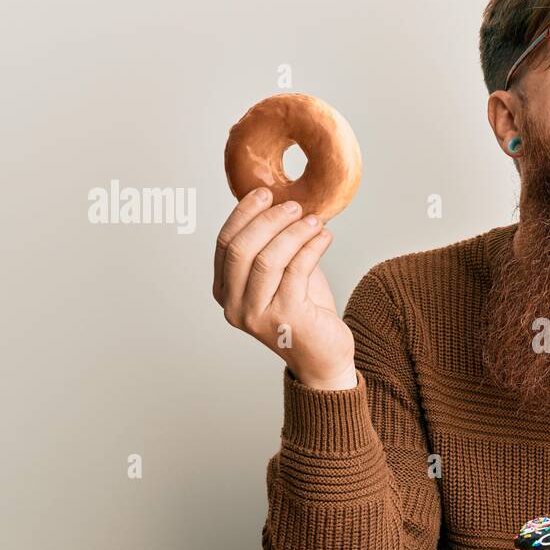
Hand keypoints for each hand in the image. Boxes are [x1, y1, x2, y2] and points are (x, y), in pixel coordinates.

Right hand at [212, 187, 356, 389]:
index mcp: (225, 292)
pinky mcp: (287, 318)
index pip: (225, 243)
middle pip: (241, 249)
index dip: (243, 214)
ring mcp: (257, 315)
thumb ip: (273, 246)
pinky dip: (312, 247)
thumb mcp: (282, 274)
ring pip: (268, 259)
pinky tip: (324, 237)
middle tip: (293, 206)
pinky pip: (296, 270)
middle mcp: (234, 307)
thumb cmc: (304, 311)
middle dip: (268, 220)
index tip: (263, 193)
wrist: (324, 356)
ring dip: (293, 232)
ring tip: (314, 221)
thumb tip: (280, 204)